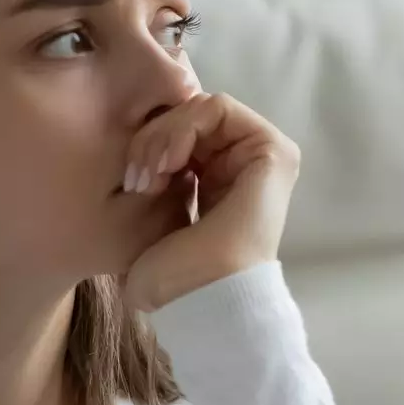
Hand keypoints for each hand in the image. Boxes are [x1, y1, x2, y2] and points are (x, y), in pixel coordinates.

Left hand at [122, 91, 300, 312]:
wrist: (198, 297)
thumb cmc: (171, 274)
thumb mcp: (151, 210)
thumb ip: (154, 169)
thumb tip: (136, 136)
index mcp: (217, 178)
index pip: (178, 128)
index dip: (148, 142)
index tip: (130, 180)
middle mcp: (241, 163)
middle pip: (186, 114)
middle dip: (151, 138)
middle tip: (135, 177)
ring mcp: (261, 156)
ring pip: (197, 107)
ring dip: (162, 135)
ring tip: (149, 176)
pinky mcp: (273, 150)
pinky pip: (217, 107)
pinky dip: (182, 128)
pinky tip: (168, 165)